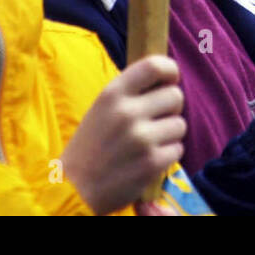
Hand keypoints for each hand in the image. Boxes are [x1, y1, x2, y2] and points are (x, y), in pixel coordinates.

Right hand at [63, 55, 185, 214]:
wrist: (75, 188)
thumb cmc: (90, 145)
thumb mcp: (101, 108)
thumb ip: (130, 93)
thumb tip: (165, 79)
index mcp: (112, 94)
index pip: (154, 65)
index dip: (170, 70)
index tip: (170, 79)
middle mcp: (127, 113)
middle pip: (175, 95)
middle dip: (171, 107)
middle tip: (158, 118)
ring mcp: (141, 139)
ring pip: (179, 124)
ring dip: (170, 134)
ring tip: (150, 142)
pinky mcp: (151, 163)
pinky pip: (177, 149)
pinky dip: (167, 154)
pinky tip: (149, 159)